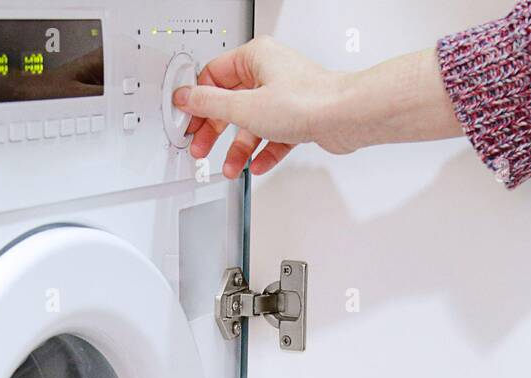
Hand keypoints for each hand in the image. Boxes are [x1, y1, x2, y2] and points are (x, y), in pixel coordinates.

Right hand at [173, 37, 462, 178]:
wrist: (346, 117)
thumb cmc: (307, 101)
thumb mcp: (244, 107)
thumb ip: (209, 104)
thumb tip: (185, 98)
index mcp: (255, 57)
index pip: (213, 77)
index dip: (197, 101)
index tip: (186, 119)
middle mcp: (270, 72)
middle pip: (230, 103)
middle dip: (214, 130)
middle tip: (200, 147)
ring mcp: (285, 95)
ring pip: (252, 123)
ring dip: (239, 148)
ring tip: (231, 167)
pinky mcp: (299, 117)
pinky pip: (273, 135)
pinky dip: (264, 151)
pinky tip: (257, 165)